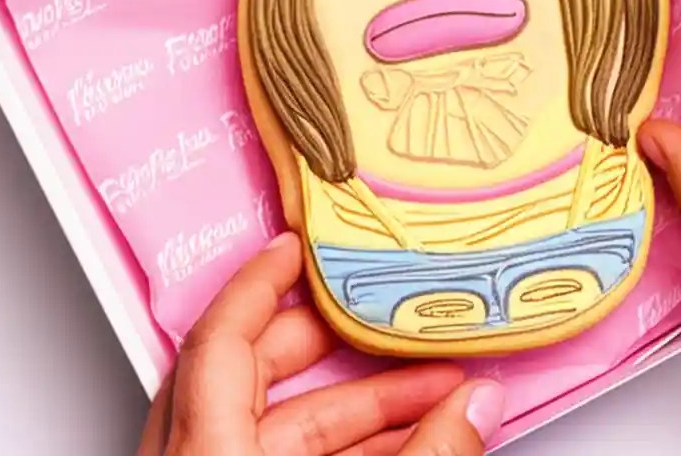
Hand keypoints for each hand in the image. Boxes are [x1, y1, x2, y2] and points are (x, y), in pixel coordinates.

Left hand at [137, 232, 505, 455]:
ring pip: (267, 423)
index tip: (291, 246)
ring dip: (351, 408)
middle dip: (334, 347)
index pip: (219, 339)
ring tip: (427, 399)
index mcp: (205, 452)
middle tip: (388, 324)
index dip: (257, 283)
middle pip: (248, 372)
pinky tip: (399, 446)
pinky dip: (334, 450)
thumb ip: (424, 455)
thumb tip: (475, 408)